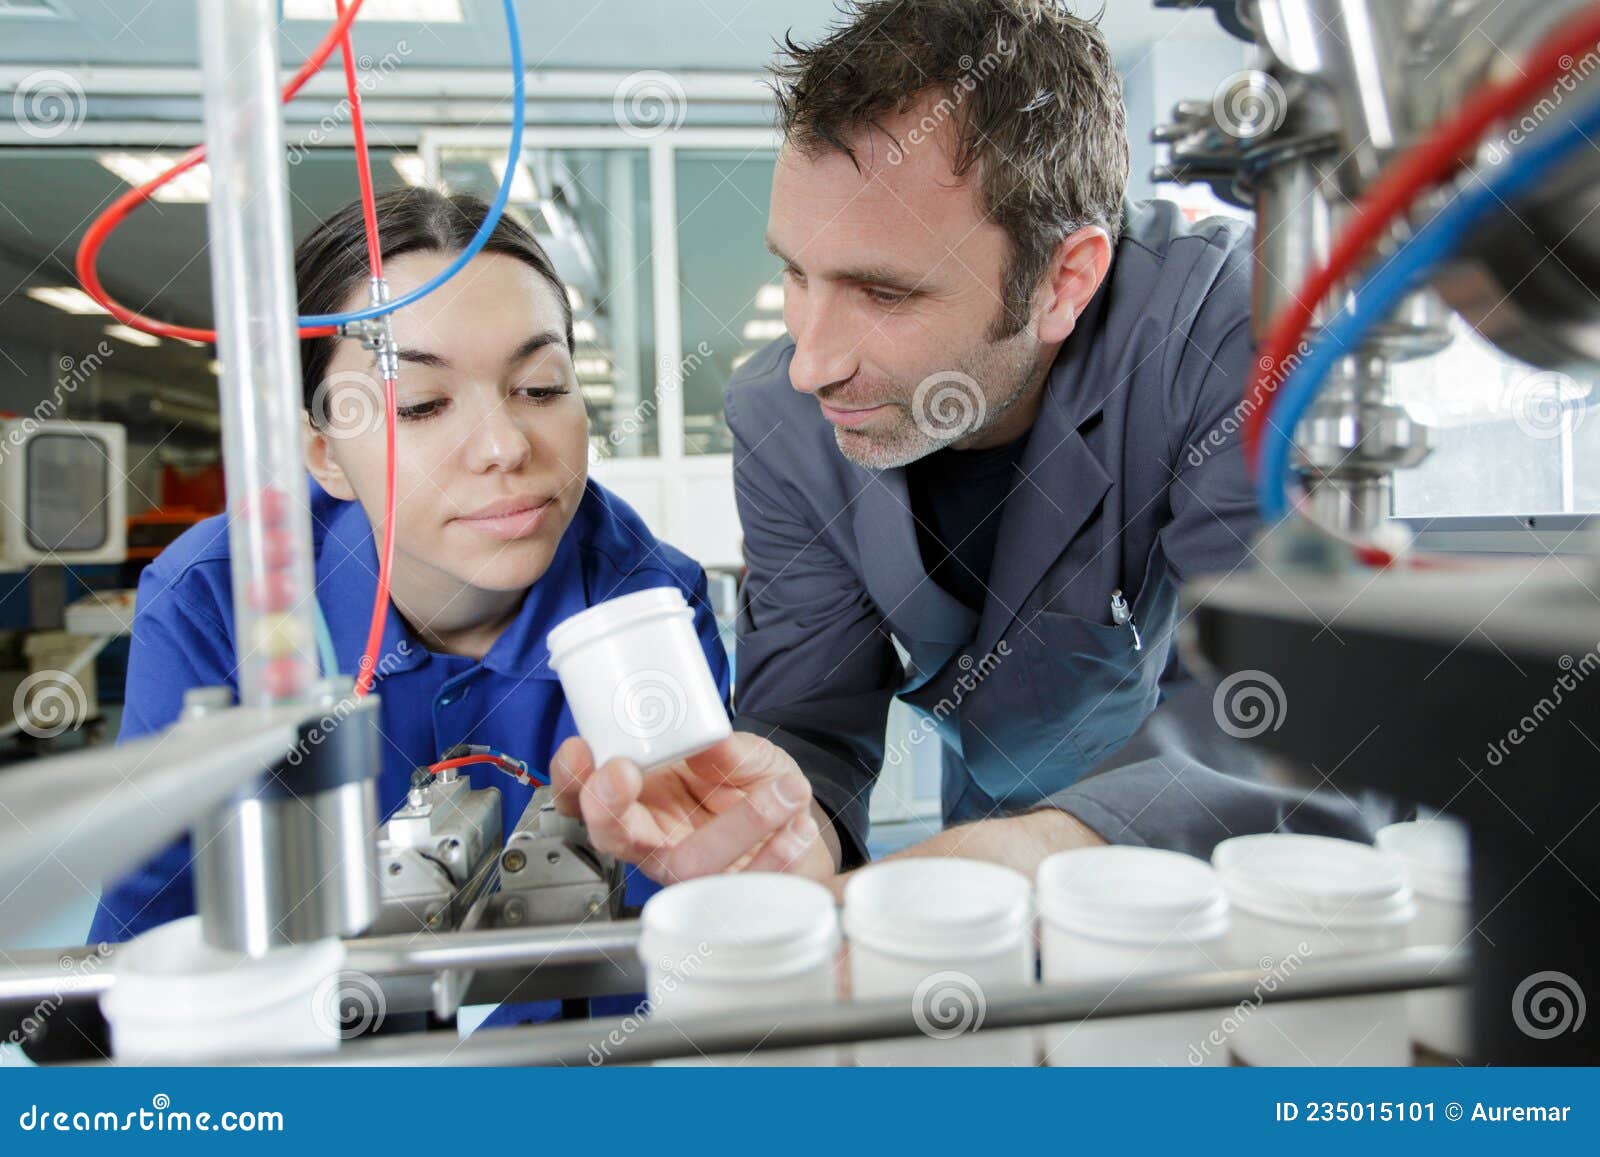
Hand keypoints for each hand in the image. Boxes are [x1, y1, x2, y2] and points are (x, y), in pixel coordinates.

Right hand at [550, 731, 833, 884]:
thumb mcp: (743, 751)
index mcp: (641, 797)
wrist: (793, 820)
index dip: (571, 780)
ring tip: (785, 791)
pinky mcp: (727, 898)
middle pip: (612, 837)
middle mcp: (654, 839)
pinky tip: (798, 825)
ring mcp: (689, 872)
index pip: (583, 797)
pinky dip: (777, 854)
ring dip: (737, 826)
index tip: (581, 750)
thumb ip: (723, 745)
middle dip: (607, 806)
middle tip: (623, 771)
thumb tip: (702, 734)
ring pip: (687, 864)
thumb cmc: (752, 783)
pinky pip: (743, 886)